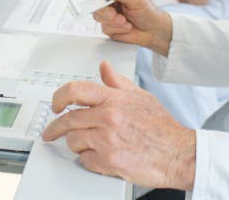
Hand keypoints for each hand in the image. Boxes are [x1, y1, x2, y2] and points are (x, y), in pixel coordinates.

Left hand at [42, 61, 195, 190]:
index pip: (76, 90)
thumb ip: (117, 82)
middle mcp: (108, 117)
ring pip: (73, 141)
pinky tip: (99, 155)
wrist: (177, 153)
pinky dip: (88, 159)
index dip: (59, 97)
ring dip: (76, 143)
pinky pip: (84, 160)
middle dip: (56, 127)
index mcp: (114, 99)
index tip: (55, 105)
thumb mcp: (140, 96)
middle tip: (52, 132)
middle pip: (68, 120)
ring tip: (88, 143)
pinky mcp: (109, 161)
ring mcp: (107, 140)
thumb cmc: (161, 127)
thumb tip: (104, 67)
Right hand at [91, 0, 171, 55]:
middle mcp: (111, 2)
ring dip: (113, 22)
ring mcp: (110, 15)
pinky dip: (117, 29)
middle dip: (105, 12)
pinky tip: (127, 27)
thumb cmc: (149, 12)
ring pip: (98, 17)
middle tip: (115, 14)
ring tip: (126, 22)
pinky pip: (105, 28)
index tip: (101, 1)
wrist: (155, 31)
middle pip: (95, 4)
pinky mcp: (110, 27)